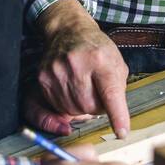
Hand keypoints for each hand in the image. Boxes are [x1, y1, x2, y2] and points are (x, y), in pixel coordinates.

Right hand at [33, 0, 131, 137]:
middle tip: (96, 91)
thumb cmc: (96, 49)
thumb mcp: (116, 63)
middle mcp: (76, 64)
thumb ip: (117, 90)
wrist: (68, 31)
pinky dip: (68, 104)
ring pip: (74, 110)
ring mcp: (57, 71)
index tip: (121, 132)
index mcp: (101, 59)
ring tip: (83, 87)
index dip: (117, 115)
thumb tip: (114, 118)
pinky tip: (71, 88)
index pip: (110, 93)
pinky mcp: (43, 78)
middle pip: (91, 107)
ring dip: (82, 106)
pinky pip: (59, 107)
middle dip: (97, 106)